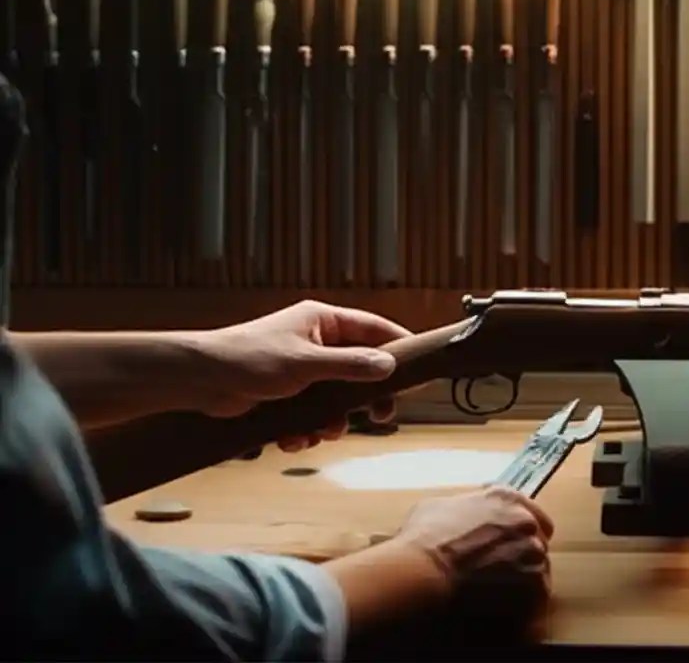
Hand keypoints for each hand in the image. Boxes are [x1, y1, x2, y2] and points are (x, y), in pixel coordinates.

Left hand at [197, 300, 411, 450]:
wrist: (198, 380)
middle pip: (360, 369)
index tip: (417, 373)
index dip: (399, 349)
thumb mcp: (307, 363)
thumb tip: (389, 366)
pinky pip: (312, 413)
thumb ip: (350, 365)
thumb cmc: (249, 359)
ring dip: (332, 420)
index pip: (375, 329)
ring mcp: (302, 368)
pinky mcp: (286, 394)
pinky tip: (294, 439)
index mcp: (324, 321)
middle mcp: (317, 342)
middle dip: (364, 398)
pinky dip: (307, 429)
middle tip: (378, 418)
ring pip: (337, 397)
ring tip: (321, 433)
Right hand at [394, 486, 553, 619]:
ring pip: (537, 567)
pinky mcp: (535, 584)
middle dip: (521, 551)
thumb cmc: (422, 541)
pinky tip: (500, 605)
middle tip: (499, 569)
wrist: (424, 574)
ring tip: (495, 592)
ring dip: (522, 577)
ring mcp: (533, 552)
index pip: (526, 511)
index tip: (505, 541)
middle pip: (536, 537)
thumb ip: (462, 506)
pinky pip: (536, 594)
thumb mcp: (437, 508)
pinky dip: (522, 601)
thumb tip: (460, 515)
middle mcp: (525, 520)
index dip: (514, 528)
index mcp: (504, 498)